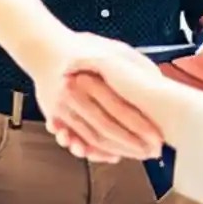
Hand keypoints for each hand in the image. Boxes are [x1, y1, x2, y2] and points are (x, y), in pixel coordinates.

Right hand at [30, 33, 162, 163]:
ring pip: (91, 139)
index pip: (118, 107)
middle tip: (152, 152)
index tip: (157, 137)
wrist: (43, 50)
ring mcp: (61, 108)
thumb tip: (158, 80)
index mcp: (88, 76)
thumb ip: (134, 63)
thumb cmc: (82, 49)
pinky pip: (77, 140)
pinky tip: (112, 155)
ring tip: (138, 155)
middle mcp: (73, 94)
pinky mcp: (54, 118)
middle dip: (131, 144)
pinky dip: (95, 151)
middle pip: (105, 127)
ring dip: (116, 151)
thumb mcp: (112, 48)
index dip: (139, 126)